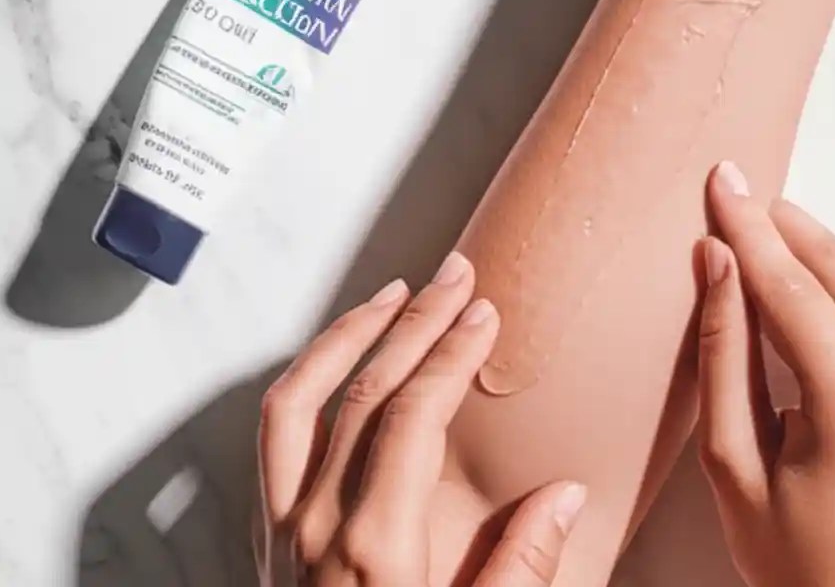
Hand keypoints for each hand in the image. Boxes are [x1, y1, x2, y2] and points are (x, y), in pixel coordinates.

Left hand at [254, 253, 586, 585]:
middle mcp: (319, 525)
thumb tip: (565, 497)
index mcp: (377, 544)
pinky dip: (304, 382)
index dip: (451, 354)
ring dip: (347, 336)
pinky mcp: (269, 541)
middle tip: (452, 278)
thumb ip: (523, 568)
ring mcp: (284, 530)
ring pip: (298, 401)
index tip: (481, 316)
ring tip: (388, 296)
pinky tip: (333, 364)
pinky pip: (274, 439)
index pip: (414, 415)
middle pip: (363, 391)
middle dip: (415, 322)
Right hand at [696, 162, 834, 586]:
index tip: (725, 182)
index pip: (793, 288)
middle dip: (791, 229)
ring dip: (829, 257)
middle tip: (745, 204)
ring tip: (776, 253)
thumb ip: (725, 355)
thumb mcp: (733, 464)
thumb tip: (719, 264)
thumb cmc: (795, 557)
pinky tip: (825, 302)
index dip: (752, 229)